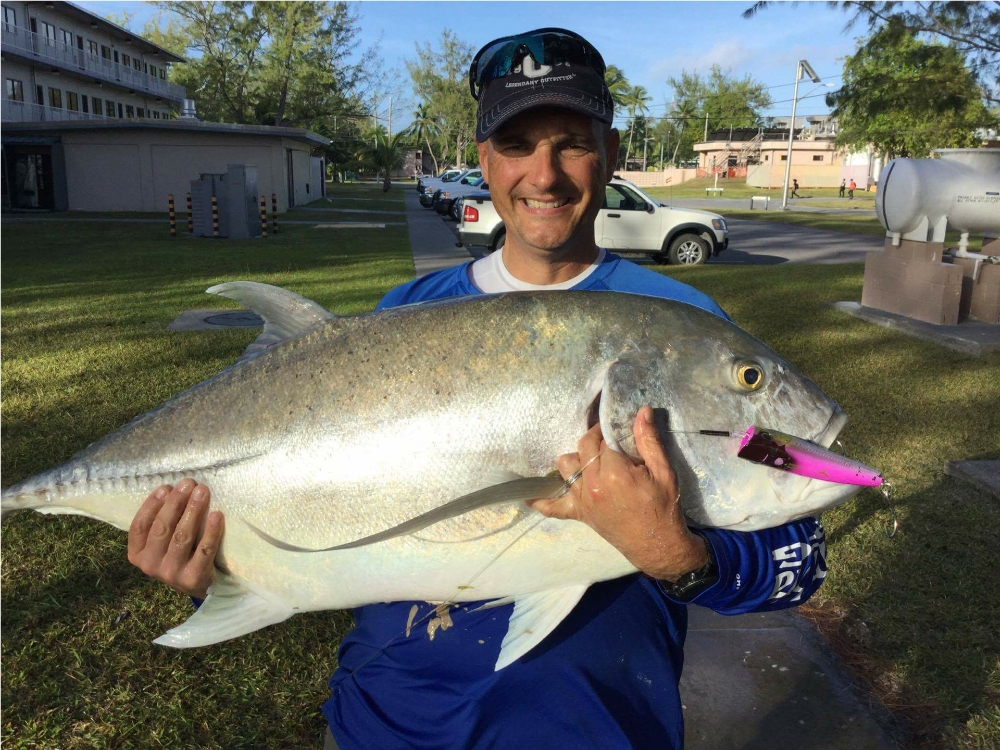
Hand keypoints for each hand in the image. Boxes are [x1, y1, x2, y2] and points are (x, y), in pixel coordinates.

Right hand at [127, 478, 224, 598]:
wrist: (198, 585)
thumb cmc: (179, 553)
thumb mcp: (162, 542)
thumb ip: (162, 521)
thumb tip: (173, 488)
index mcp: (137, 554)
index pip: (139, 526)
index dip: (151, 505)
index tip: (165, 487)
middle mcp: (150, 565)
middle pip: (162, 528)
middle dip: (175, 503)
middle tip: (188, 483)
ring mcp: (171, 573)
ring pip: (182, 537)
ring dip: (193, 511)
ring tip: (202, 491)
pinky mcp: (194, 577)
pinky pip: (204, 550)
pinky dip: (211, 531)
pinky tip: (217, 514)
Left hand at [531, 406, 708, 581]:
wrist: (658, 546)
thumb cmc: (664, 508)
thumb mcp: (664, 472)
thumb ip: (648, 440)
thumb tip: (642, 411)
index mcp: (615, 473)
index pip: (604, 440)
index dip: (613, 434)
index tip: (621, 433)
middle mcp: (592, 485)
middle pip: (583, 448)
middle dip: (596, 440)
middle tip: (610, 443)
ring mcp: (582, 500)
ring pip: (565, 466)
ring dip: (577, 459)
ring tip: (593, 461)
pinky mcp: (578, 513)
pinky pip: (552, 507)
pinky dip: (541, 499)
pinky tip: (529, 492)